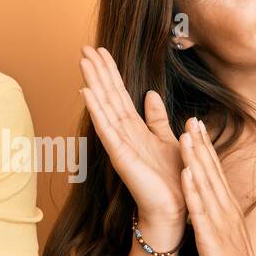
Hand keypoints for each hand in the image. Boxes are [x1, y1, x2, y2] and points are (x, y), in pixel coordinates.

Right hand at [78, 45, 184, 239]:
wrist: (172, 208)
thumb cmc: (169, 179)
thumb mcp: (166, 140)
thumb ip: (156, 119)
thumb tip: (150, 95)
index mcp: (135, 128)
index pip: (119, 94)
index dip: (110, 72)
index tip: (100, 50)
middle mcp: (124, 133)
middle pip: (108, 95)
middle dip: (98, 70)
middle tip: (85, 47)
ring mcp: (119, 143)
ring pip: (104, 106)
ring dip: (93, 82)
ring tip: (83, 61)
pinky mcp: (120, 155)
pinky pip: (106, 128)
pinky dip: (96, 109)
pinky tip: (87, 91)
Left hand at [178, 116, 255, 255]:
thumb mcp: (225, 238)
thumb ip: (217, 220)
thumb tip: (206, 206)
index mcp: (227, 211)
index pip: (215, 174)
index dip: (205, 149)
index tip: (196, 125)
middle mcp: (226, 211)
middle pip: (212, 172)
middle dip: (201, 144)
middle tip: (191, 118)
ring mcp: (220, 224)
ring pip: (206, 185)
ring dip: (196, 159)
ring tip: (185, 135)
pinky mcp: (213, 240)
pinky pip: (201, 212)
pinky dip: (193, 190)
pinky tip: (185, 173)